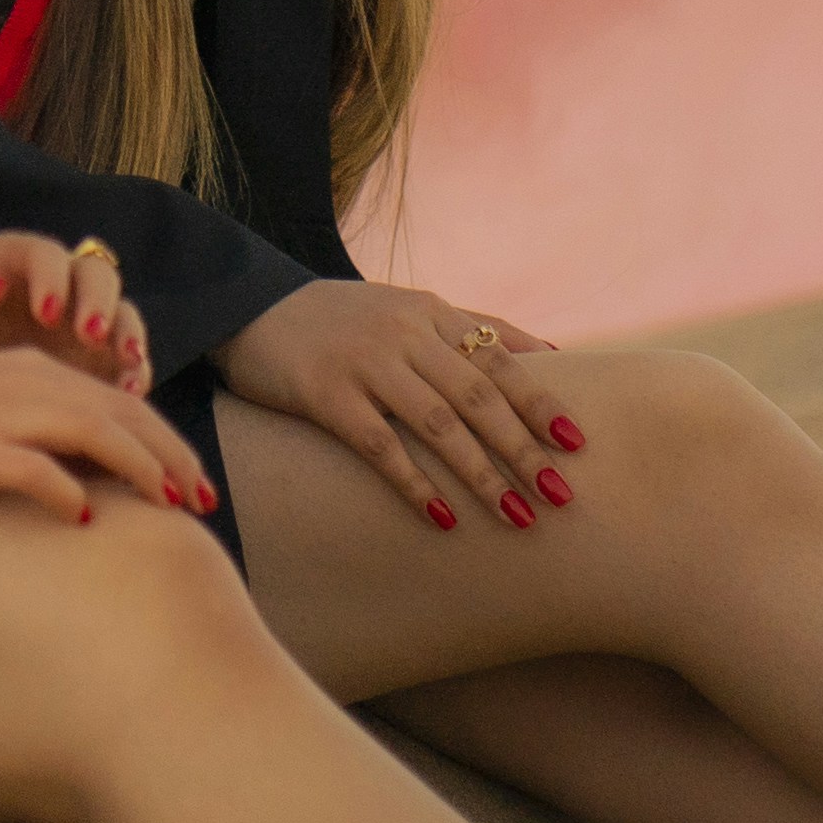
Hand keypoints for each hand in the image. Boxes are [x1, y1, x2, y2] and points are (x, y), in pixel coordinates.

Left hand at [0, 230, 148, 389]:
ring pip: (123, 313)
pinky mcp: (100, 357)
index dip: (52, 279)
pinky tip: (130, 394)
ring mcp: (85, 318)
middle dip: (99, 302)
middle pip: (97, 276)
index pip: (47, 255)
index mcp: (20, 259)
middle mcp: (62, 282)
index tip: (45, 313)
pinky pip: (129, 360)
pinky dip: (136, 373)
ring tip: (127, 361)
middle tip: (90, 334)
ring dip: (129, 334)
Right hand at [0, 355, 218, 525]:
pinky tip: (85, 520)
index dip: (164, 441)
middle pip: (121, 415)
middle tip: (202, 500)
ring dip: (140, 469)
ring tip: (169, 505)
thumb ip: (42, 426)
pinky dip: (67, 492)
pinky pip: (36, 470)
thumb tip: (97, 475)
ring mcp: (0, 414)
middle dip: (170, 456)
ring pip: (95, 433)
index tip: (191, 483)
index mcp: (33, 371)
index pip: (118, 403)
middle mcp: (25, 384)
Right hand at [217, 277, 571, 532]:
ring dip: (482, 474)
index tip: (576, 443)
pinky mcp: (324, 392)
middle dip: (523, 448)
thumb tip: (552, 355)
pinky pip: (378, 444)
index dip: (539, 402)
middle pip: (477, 397)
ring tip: (517, 515)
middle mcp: (403, 333)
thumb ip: (473, 328)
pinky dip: (414, 482)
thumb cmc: (338, 318)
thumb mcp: (407, 307)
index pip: (498, 360)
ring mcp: (364, 362)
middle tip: (560, 493)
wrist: (246, 306)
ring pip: (438, 424)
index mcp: (429, 313)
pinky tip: (442, 517)